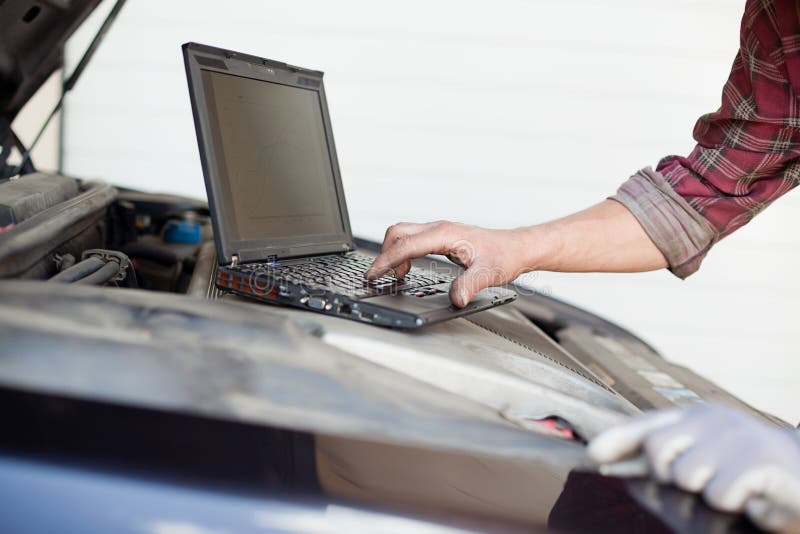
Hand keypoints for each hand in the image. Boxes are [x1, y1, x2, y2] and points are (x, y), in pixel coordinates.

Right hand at [364, 221, 532, 306]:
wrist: (517, 248)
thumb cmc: (504, 256)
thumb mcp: (488, 274)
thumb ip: (469, 286)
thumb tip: (455, 299)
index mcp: (445, 234)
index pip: (405, 245)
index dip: (386, 260)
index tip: (373, 274)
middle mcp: (439, 229)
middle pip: (398, 233)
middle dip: (384, 254)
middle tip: (379, 276)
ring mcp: (439, 231)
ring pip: (403, 234)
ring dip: (393, 253)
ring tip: (397, 277)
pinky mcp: (440, 236)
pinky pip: (412, 239)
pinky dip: (403, 253)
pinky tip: (408, 269)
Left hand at [587, 404, 799, 531]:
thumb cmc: (751, 482)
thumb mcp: (704, 474)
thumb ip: (664, 474)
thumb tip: (623, 475)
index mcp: (697, 418)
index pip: (646, 425)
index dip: (617, 440)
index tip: (591, 455)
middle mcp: (713, 420)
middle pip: (657, 451)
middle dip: (669, 478)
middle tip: (703, 485)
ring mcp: (736, 436)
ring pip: (686, 478)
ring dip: (707, 497)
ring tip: (734, 492)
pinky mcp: (758, 460)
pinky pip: (718, 495)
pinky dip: (734, 506)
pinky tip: (754, 498)